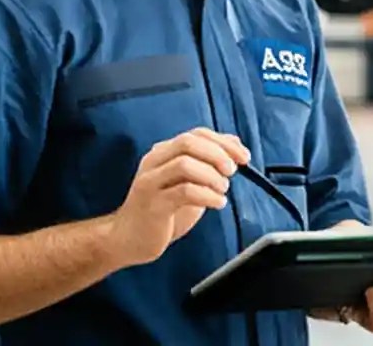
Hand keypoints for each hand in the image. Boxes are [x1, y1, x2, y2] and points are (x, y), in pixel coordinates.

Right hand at [107, 128, 251, 267]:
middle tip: (232, 171)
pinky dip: (208, 196)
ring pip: (184, 164)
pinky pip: (184, 192)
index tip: (244, 157)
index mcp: (163, 153)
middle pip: (188, 142)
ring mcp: (150, 182)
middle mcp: (153, 162)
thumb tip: (234, 145)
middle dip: (217, 154)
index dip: (224, 142)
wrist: (128, 240)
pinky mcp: (153, 205)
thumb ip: (207, 164)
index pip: (196, 134)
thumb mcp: (188, 182)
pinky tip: (217, 203)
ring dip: (212, 176)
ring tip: (222, 190)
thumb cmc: (162, 211)